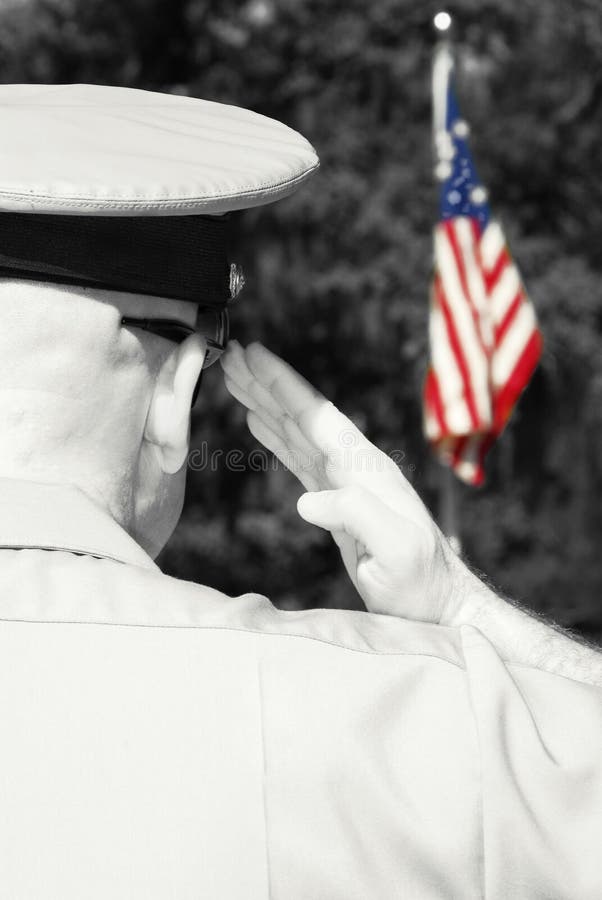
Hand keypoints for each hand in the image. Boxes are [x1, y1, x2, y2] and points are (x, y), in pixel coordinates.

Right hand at [220, 340, 461, 623]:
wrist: (436, 603)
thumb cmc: (420, 581)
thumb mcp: (396, 549)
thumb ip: (357, 515)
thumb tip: (308, 498)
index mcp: (366, 468)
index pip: (318, 417)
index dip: (284, 385)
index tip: (253, 354)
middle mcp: (355, 466)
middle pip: (303, 415)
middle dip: (266, 384)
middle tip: (230, 356)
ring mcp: (345, 482)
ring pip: (297, 432)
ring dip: (266, 404)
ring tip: (237, 379)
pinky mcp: (336, 501)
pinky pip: (299, 458)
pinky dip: (276, 436)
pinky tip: (259, 423)